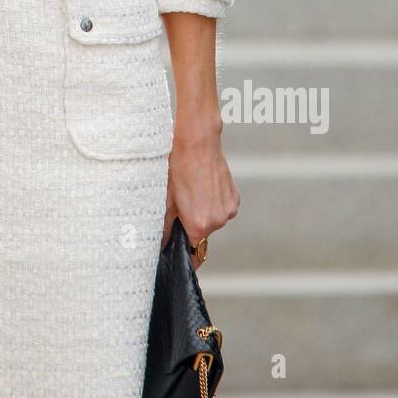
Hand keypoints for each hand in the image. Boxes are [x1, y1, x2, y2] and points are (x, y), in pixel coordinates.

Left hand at [161, 107, 239, 267]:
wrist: (197, 143)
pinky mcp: (235, 198)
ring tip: (193, 192)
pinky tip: (204, 187)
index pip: (194, 253)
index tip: (180, 253)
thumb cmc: (178, 167)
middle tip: (181, 206)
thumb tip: (162, 244)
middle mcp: (218, 220)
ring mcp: (229, 209)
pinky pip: (222, 208)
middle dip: (191, 225)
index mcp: (199, 224)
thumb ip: (165, 226)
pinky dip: (213, 203)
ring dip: (203, 213)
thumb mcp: (166, 199)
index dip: (185, 254)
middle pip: (203, 234)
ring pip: (213, 220)